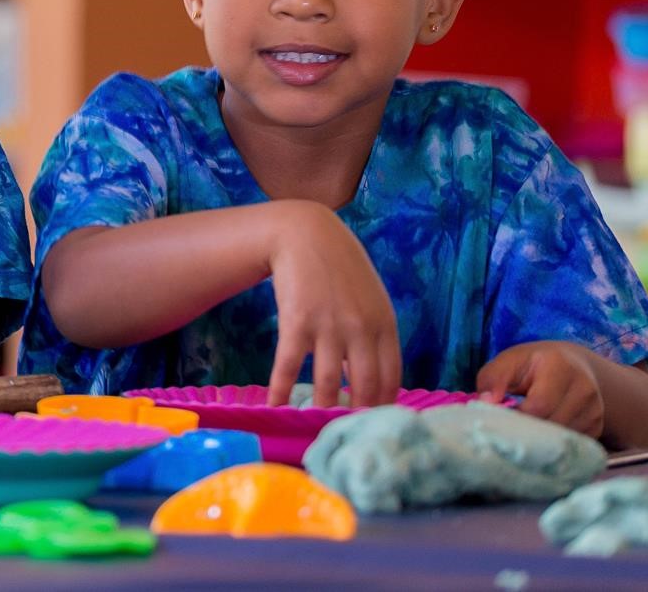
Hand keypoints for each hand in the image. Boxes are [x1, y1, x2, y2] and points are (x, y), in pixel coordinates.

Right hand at [265, 201, 401, 407]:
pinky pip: (289, 366)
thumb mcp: (372, 299)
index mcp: (384, 325)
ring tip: (314, 425)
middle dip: (356, 415)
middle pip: (363, 387)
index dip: (382, 406)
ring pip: (327, 383)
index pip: (391, 379)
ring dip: (321, 409)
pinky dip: (280, 389)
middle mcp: (360, 330)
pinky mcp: (296, 323)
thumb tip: (371, 379)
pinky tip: (275, 405)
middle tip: (345, 432)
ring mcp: (328, 327)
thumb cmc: (342, 268)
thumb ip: (376, 336)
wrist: (307, 235)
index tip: (373, 422)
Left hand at [477, 341, 604, 437]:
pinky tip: (541, 435)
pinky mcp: (597, 427)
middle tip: (510, 429)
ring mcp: (595, 410)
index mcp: (560, 367)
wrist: (571, 366)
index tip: (501, 418)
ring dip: (540, 440)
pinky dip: (554, 445)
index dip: (517, 417)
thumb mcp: (508, 362)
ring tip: (524, 431)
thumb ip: (492, 379)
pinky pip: (573, 445)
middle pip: (553, 425)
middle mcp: (585, 389)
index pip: (539, 405)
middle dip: (527, 431)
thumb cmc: (533, 365)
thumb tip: (487, 403)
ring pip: (563, 439)